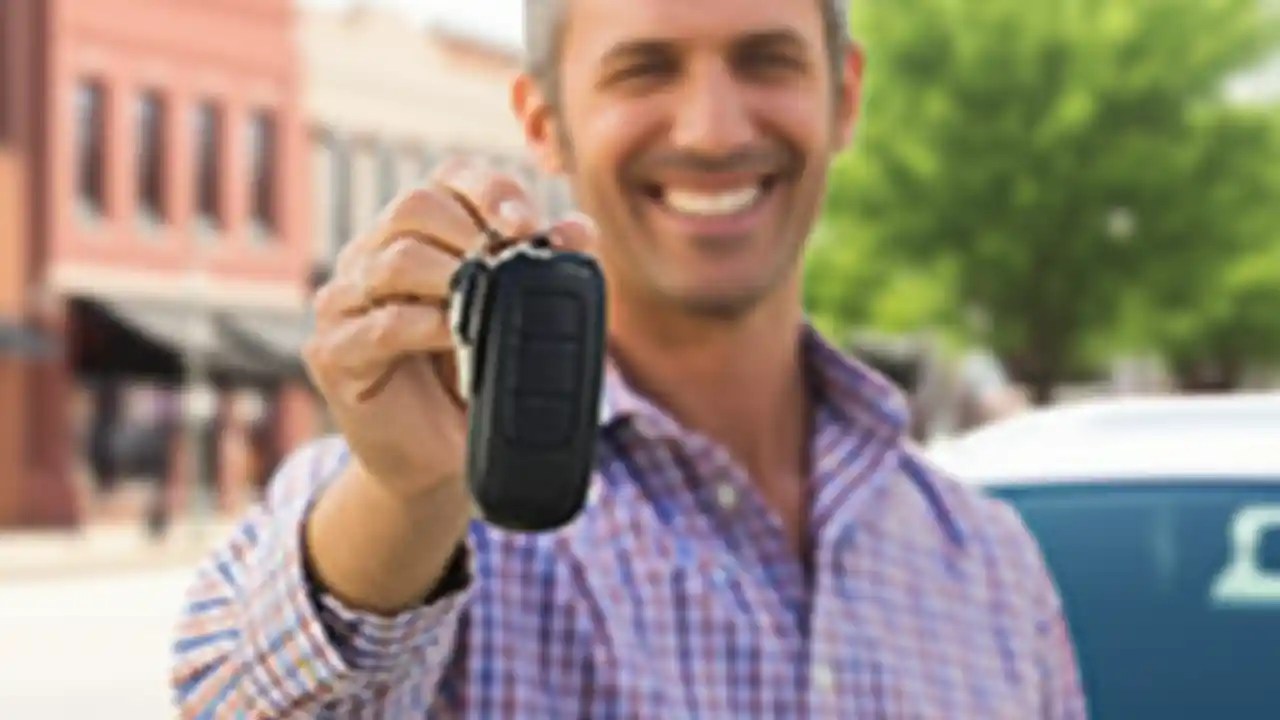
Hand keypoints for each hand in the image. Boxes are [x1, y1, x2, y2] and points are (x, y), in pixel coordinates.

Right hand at [302, 158, 596, 500]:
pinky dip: (426, 326)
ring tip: (485, 305)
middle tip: (507, 269)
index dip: (488, 190)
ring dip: (450, 277)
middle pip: (413, 206)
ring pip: (393, 260)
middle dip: (470, 233)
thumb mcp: (518, 320)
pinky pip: (380, 325)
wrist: (439, 458)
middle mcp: (374, 255)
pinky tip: (457, 337)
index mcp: (420, 234)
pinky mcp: (334, 352)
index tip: (526, 224)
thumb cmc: (476, 377)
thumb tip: (577, 229)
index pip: (448, 179)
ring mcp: (346, 301)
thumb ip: (546, 270)